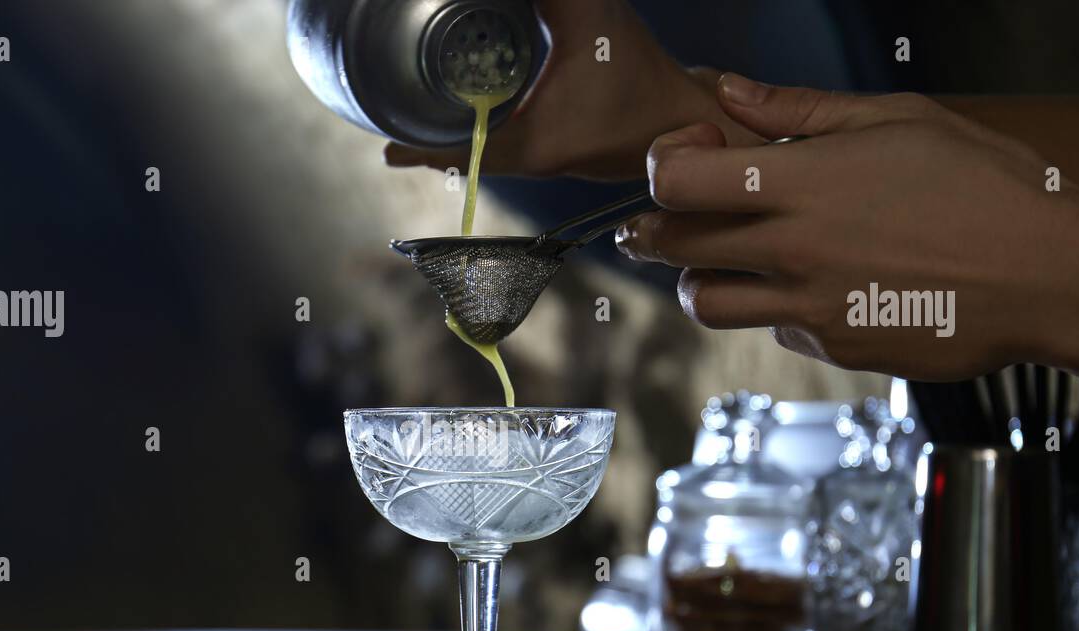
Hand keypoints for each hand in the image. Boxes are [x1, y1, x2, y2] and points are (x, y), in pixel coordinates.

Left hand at [385, 0, 757, 180]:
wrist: (692, 119)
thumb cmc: (643, 82)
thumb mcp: (589, 22)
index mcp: (527, 148)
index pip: (455, 154)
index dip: (417, 149)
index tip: (386, 147)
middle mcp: (530, 160)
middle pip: (461, 154)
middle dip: (427, 140)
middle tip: (394, 122)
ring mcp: (545, 156)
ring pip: (484, 149)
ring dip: (455, 134)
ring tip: (422, 116)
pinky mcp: (560, 144)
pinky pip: (507, 139)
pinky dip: (485, 125)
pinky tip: (478, 103)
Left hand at [616, 74, 1078, 380]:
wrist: (1045, 275)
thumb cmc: (984, 185)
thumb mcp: (899, 120)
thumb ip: (801, 109)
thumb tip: (730, 92)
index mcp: (803, 182)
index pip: (678, 181)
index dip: (663, 166)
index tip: (685, 158)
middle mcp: (793, 248)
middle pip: (674, 246)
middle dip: (652, 230)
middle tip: (657, 223)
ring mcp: (808, 305)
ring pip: (704, 304)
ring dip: (699, 279)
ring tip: (721, 263)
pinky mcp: (832, 344)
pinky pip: (773, 329)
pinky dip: (774, 309)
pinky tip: (811, 286)